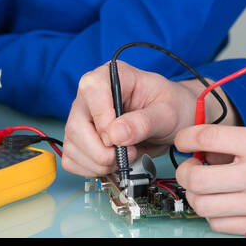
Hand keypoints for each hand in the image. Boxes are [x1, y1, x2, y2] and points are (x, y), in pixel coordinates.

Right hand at [60, 61, 233, 178]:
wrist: (173, 121)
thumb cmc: (171, 107)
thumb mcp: (167, 112)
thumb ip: (144, 122)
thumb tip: (116, 134)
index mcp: (113, 75)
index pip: (91, 89)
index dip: (102, 117)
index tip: (118, 137)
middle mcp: (91, 95)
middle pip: (76, 125)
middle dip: (101, 151)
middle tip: (127, 155)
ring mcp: (83, 117)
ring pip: (73, 146)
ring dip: (99, 163)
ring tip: (125, 159)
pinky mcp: (80, 139)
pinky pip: (73, 160)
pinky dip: (92, 169)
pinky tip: (112, 163)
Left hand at [172, 124, 245, 236]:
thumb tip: (220, 148)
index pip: (206, 138)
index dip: (186, 138)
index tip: (185, 140)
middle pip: (195, 178)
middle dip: (186, 171)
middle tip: (193, 166)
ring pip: (203, 206)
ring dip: (198, 196)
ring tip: (208, 188)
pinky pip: (222, 226)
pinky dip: (215, 216)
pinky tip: (226, 205)